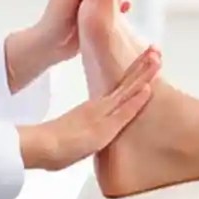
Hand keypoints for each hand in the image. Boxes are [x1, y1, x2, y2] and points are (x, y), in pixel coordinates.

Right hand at [17, 45, 159, 170]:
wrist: (42, 148)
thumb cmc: (51, 145)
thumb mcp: (69, 136)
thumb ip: (79, 132)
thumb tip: (81, 136)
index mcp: (94, 109)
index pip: (119, 89)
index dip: (132, 75)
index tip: (144, 62)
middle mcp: (100, 106)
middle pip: (125, 83)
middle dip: (141, 66)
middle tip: (154, 50)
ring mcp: (102, 114)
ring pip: (128, 90)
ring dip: (143, 74)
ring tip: (156, 57)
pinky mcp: (103, 126)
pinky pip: (124, 110)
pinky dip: (136, 99)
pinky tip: (148, 87)